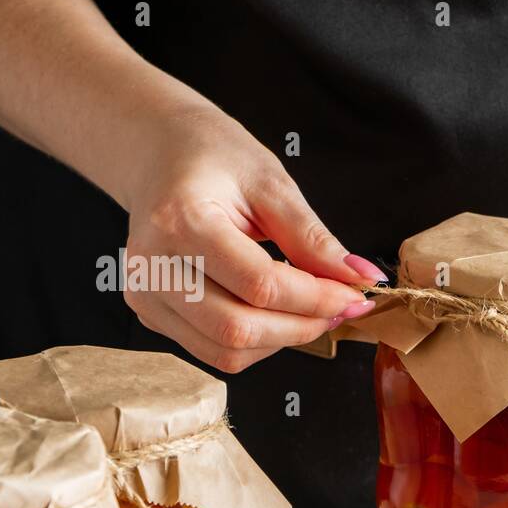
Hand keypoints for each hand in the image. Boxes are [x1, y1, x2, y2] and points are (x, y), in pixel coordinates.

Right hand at [120, 107, 385, 372]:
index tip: (355, 294)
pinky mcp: (151, 313)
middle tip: (339, 307)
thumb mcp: (271, 184)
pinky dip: (257, 342)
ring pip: (227, 352)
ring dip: (282, 339)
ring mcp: (146, 294)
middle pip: (239, 329)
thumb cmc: (214, 159)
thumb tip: (360, 277)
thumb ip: (313, 238)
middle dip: (303, 326)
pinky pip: (213, 351)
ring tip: (310, 309)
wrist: (158, 155)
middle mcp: (153, 265)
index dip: (317, 299)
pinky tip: (275, 312)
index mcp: (181, 221)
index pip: (260, 285)